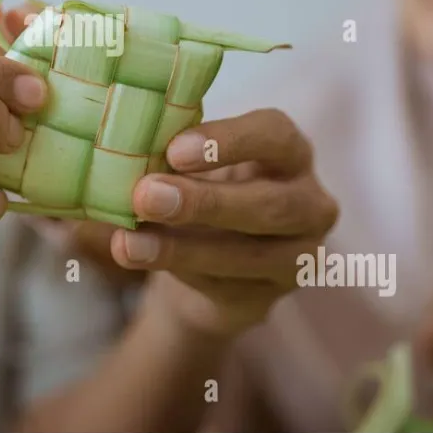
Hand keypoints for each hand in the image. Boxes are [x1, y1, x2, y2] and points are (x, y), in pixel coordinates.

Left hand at [102, 108, 338, 336]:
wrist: (207, 262)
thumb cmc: (201, 189)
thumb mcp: (193, 163)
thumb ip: (173, 154)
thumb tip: (123, 144)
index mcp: (290, 153)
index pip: (275, 135)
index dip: (228, 141)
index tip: (174, 150)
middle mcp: (309, 203)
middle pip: (269, 203)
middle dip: (203, 202)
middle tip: (146, 195)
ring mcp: (298, 256)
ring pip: (247, 255)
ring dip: (181, 248)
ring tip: (128, 241)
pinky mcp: (270, 297)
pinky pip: (226, 287)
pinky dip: (180, 270)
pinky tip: (142, 257)